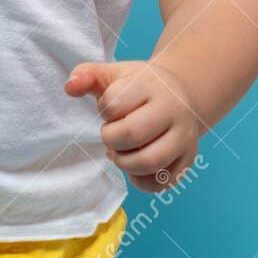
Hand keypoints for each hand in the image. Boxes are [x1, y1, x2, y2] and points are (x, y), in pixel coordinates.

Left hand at [64, 59, 204, 192]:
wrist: (181, 95)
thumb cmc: (139, 87)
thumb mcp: (114, 74)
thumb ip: (86, 75)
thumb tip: (69, 88)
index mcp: (151, 85)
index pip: (115, 103)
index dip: (104, 110)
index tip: (109, 109)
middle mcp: (173, 111)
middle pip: (132, 134)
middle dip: (110, 138)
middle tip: (111, 134)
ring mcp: (184, 137)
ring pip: (150, 162)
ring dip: (124, 162)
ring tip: (121, 152)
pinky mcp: (188, 159)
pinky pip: (162, 182)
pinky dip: (140, 181)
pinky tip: (134, 166)